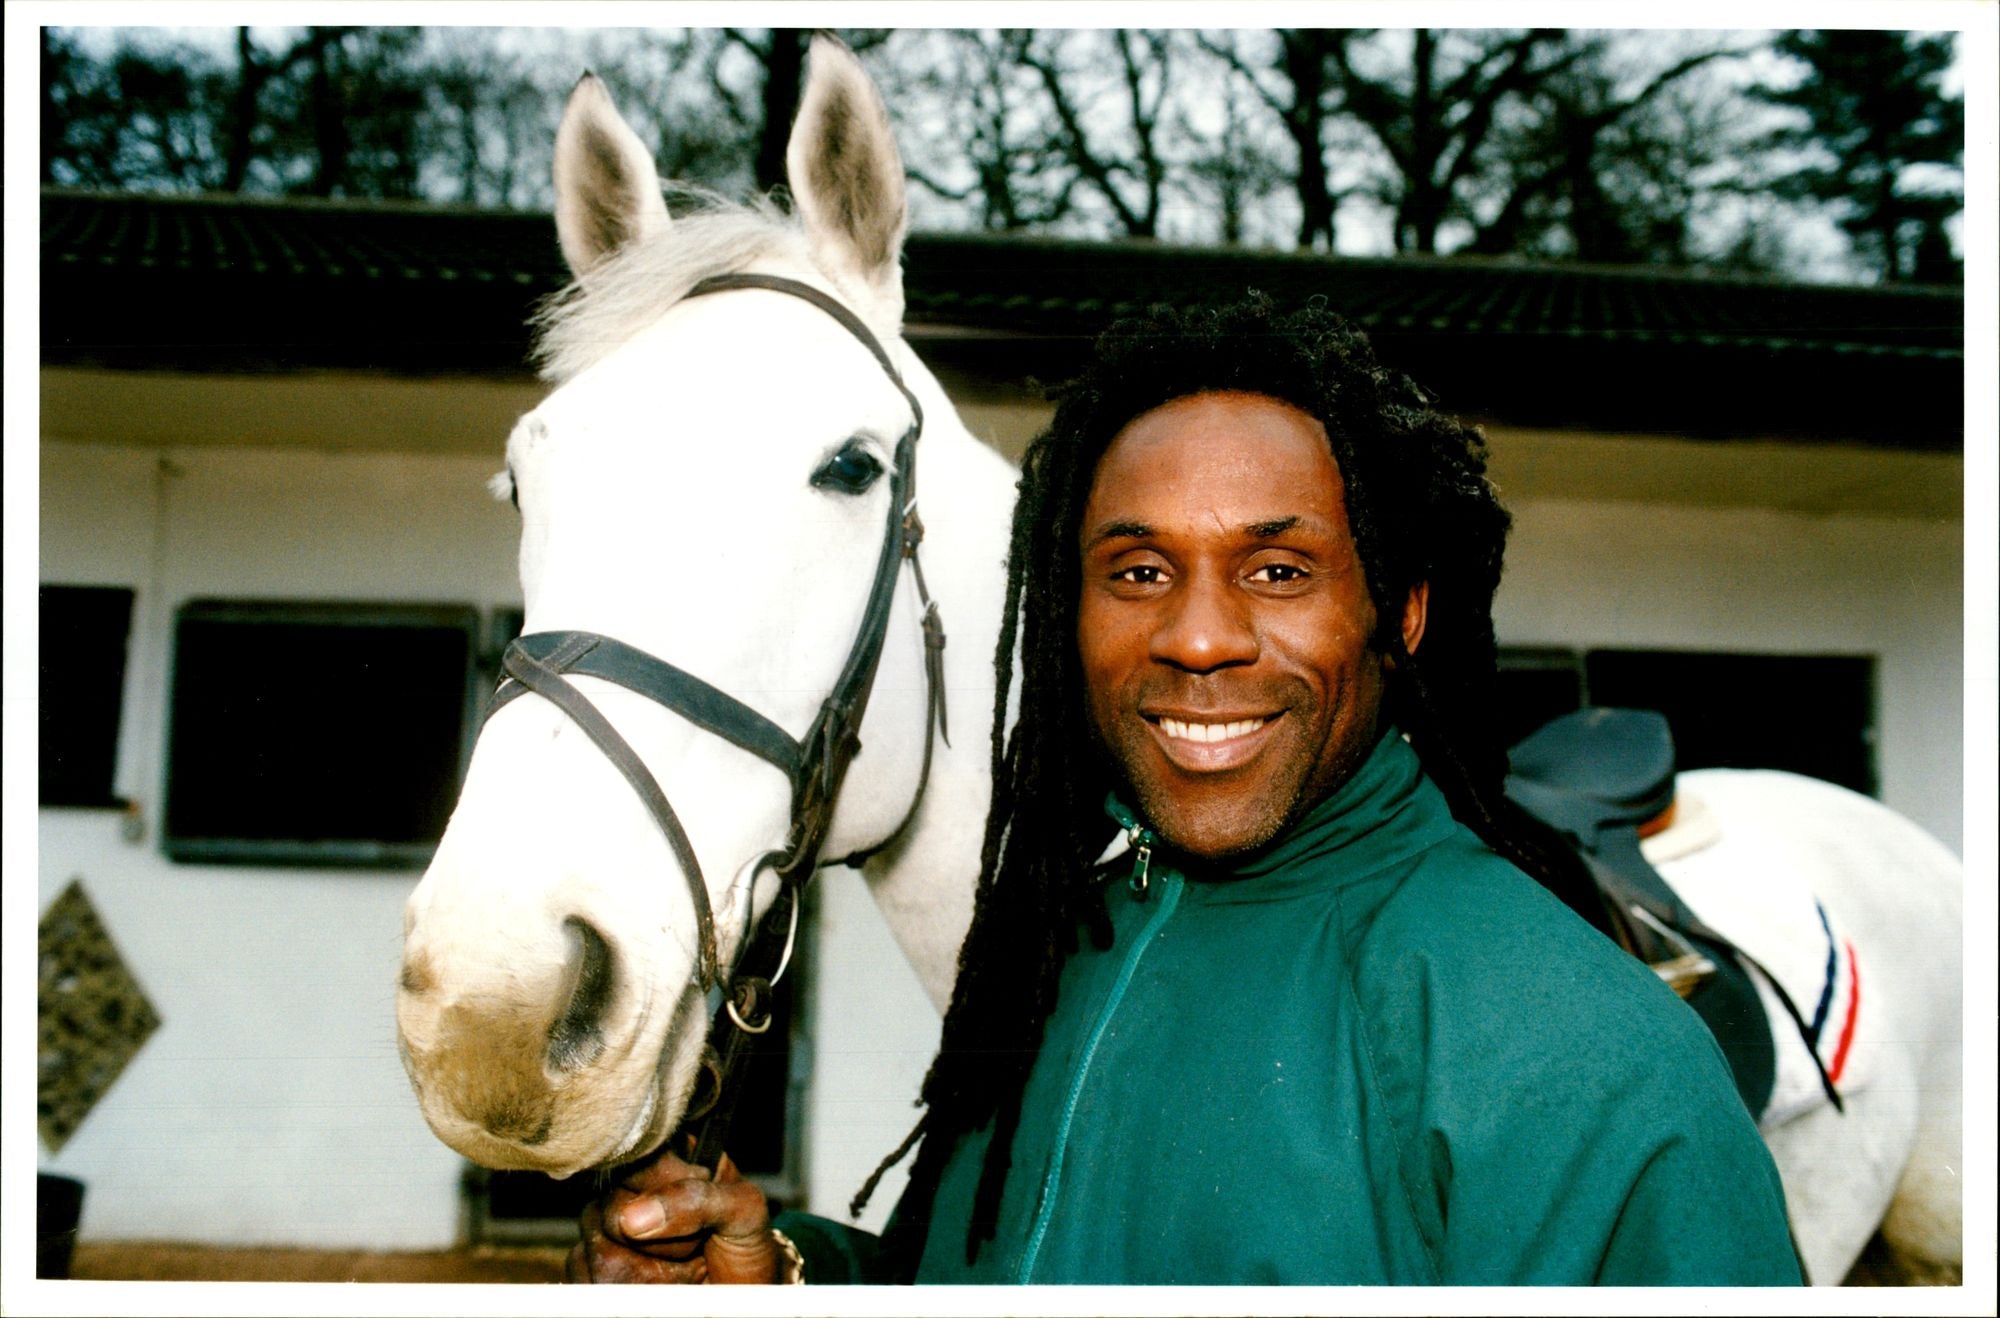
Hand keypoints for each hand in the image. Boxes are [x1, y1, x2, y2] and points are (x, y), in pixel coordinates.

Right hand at [564, 1147, 778, 1283]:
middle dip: (666, 1242)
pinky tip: (660, 1288)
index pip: (639, 1161)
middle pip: (612, 1213)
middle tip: (697, 1246)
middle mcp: (626, 1188)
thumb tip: (632, 1217)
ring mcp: (604, 1229)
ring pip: (600, 1256)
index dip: (667, 1194)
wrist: (739, 1292)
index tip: (699, 1214)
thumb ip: (700, 1199)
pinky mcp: (591, 1268)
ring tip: (683, 1269)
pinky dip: (633, 1295)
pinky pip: (591, 1283)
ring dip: (652, 1275)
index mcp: (666, 1158)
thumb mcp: (744, 1210)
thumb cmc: (744, 1245)